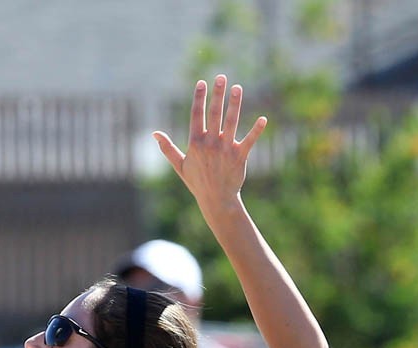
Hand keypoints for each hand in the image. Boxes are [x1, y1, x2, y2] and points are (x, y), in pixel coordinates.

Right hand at [153, 75, 265, 209]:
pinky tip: (263, 119)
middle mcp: (210, 144)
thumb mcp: (179, 165)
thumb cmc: (197, 182)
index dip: (199, 98)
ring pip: (231, 122)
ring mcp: (226, 149)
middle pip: (214, 114)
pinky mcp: (240, 156)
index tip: (201, 83)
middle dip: (217, 94)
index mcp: (195, 144)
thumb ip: (167, 148)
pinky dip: (256, 130)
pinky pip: (249, 141)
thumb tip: (154, 134)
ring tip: (237, 88)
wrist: (216, 200)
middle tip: (221, 77)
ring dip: (234, 104)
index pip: (196, 116)